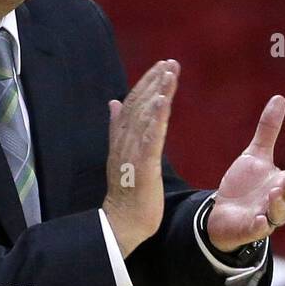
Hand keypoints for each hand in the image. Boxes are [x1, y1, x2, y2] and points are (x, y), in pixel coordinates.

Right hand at [101, 59, 179, 257]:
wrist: (121, 222)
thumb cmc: (126, 192)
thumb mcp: (121, 156)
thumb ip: (117, 128)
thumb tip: (114, 103)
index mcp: (120, 139)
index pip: (132, 104)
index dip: (146, 83)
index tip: (161, 66)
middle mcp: (124, 142)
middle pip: (139, 105)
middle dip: (154, 81)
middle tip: (170, 62)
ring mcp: (132, 153)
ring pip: (144, 116)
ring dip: (157, 92)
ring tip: (170, 73)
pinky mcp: (143, 166)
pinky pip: (150, 137)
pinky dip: (155, 117)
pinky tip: (164, 101)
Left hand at [206, 94, 284, 251]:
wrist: (223, 212)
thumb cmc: (244, 185)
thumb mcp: (255, 155)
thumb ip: (268, 130)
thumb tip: (279, 98)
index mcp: (284, 184)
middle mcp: (279, 202)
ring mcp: (266, 217)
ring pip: (279, 215)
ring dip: (279, 206)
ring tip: (274, 193)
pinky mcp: (250, 229)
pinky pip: (258, 230)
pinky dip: (260, 227)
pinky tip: (259, 221)